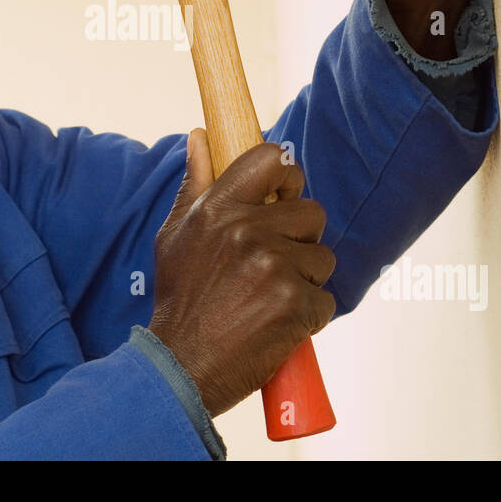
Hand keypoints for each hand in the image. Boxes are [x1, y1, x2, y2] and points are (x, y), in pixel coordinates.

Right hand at [147, 129, 336, 417]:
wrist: (181, 366)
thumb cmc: (180, 299)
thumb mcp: (175, 235)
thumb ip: (195, 184)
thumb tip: (201, 136)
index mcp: (218, 208)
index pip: (274, 159)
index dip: (288, 177)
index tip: (283, 197)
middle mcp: (247, 231)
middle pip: (312, 212)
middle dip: (300, 239)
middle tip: (271, 266)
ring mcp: (274, 267)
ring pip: (323, 258)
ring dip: (306, 279)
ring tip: (269, 298)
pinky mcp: (295, 304)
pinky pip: (325, 299)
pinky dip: (308, 315)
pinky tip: (277, 322)